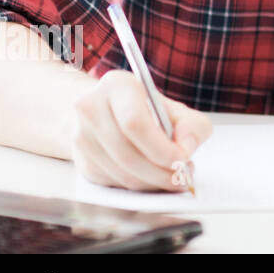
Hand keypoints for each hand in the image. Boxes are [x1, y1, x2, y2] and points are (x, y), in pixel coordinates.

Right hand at [68, 70, 211, 190]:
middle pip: (126, 153)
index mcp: (116, 85)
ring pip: (119, 173)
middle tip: (183, 178)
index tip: (182, 161)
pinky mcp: (81, 161)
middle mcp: (91, 108)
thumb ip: (192, 127)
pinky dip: (139, 187)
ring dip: (151, 183)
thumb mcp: (177, 110)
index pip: (134, 122)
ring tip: (174, 178)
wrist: (111, 113)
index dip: (160, 148)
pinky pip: (113, 183)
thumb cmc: (149, 111)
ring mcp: (81, 136)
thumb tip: (186, 150)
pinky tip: (154, 178)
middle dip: (159, 173)